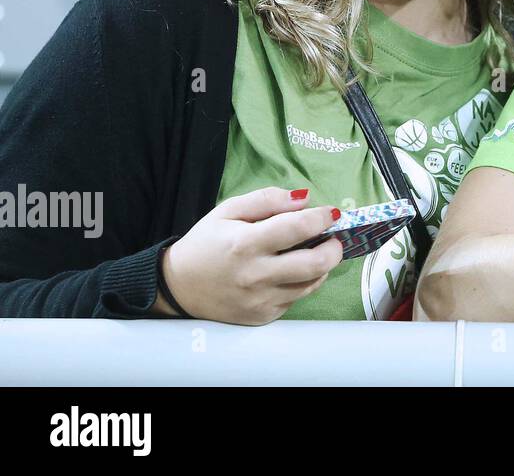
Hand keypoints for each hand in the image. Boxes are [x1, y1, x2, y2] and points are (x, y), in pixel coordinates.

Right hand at [156, 186, 344, 324]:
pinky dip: (302, 282)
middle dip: (334, 247)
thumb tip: (304, 199)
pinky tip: (291, 271)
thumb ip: (267, 200)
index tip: (330, 213)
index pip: (298, 228)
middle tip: (332, 238)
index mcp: (246, 244)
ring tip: (313, 252)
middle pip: (316, 263)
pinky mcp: (263, 317)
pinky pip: (296, 298)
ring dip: (321, 265)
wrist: (177, 287)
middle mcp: (255, 276)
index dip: (322, 218)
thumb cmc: (205, 244)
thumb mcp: (228, 210)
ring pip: (312, 283)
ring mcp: (260, 301)